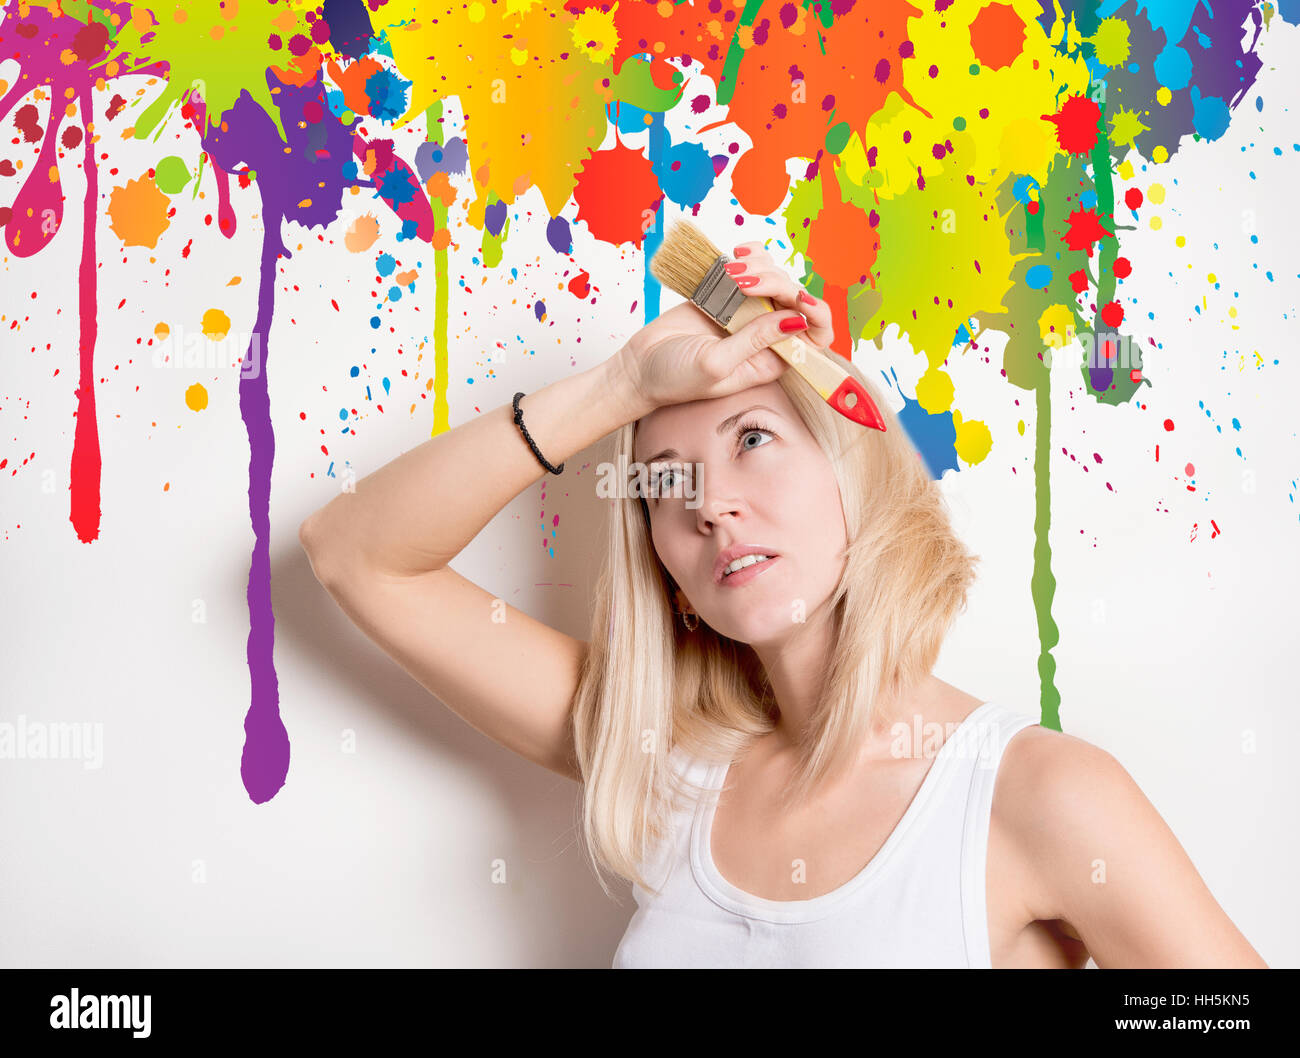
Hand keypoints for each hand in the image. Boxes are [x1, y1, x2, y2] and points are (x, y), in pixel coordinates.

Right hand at [616, 242, 835, 409]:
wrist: (640, 365)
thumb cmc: (675, 378)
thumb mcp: (716, 366)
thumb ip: (754, 342)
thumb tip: (796, 319)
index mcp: (772, 360)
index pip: (815, 337)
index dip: (817, 315)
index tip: (798, 301)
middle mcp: (766, 336)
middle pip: (796, 300)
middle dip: (779, 284)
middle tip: (744, 283)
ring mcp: (749, 313)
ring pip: (776, 278)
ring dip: (761, 268)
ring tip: (732, 273)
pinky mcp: (730, 294)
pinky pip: (754, 268)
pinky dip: (751, 256)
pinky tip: (736, 256)